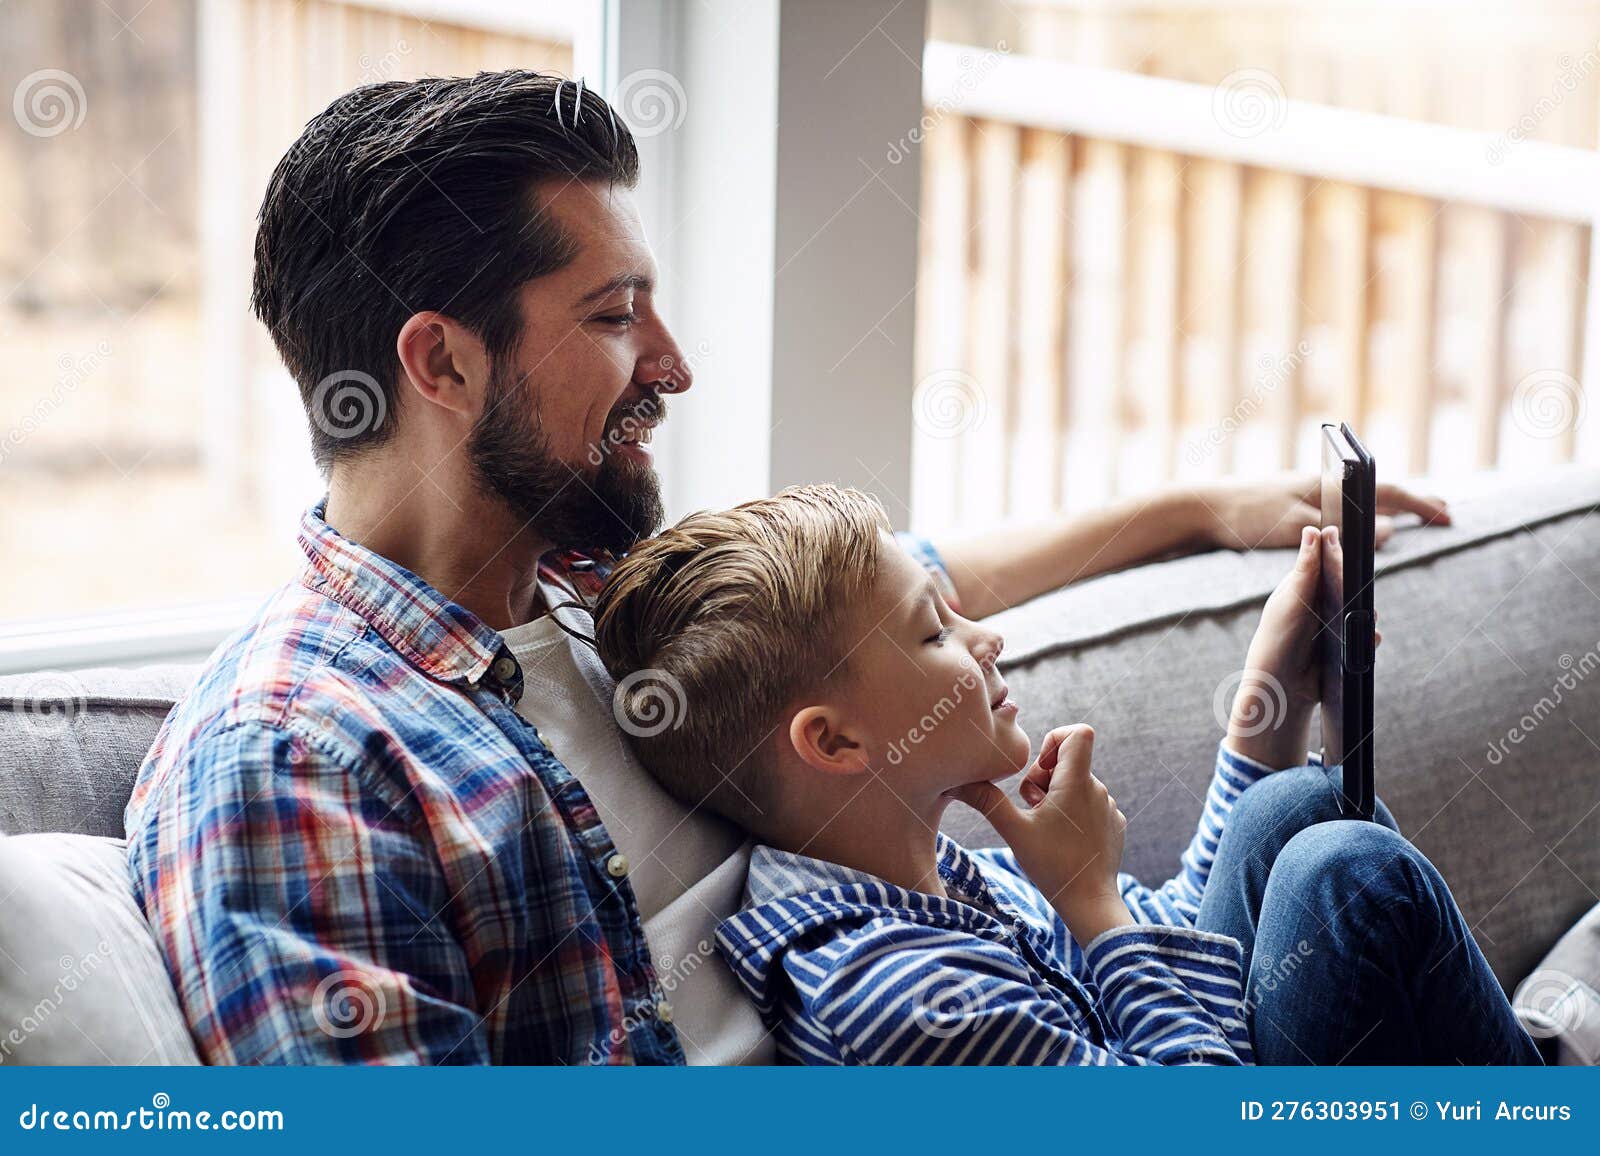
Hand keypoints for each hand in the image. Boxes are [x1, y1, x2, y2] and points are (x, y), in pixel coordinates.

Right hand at [948, 725, 1133, 944]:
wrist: (1090, 902)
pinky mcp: (1113, 825)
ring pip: (1078, 785)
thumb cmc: (1052, 865)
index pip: (1079, 732)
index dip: (1054, 740)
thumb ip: (988, 801)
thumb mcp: (1014, 831)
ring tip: (1046, 828)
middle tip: (1033, 809)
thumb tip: (957, 783)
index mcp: (1076, 782)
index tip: (1039, 768)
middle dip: (1044, 779)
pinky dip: (1073, 814)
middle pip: (1069, 762)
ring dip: (1057, 798)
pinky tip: (1064, 840)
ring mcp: (1108, 807)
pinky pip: (1090, 804)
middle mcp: (1098, 789)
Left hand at [1194, 473, 1449, 550]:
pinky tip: (1365, 525)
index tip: (1448, 517)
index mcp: (1327, 487)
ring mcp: (1311, 494)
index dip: (1420, 505)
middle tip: (1447, 515)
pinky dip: (1365, 514)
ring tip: (1416, 519)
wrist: (1204, 508)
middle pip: (1380, 492)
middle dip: (1415, 503)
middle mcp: (1323, 486)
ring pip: (1363, 499)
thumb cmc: (1246, 516)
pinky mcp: (1297, 505)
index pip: (1386, 492)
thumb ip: (1339, 533)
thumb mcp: (1295, 528)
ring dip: (1392, 507)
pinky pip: (1344, 508)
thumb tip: (1388, 530)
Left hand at [1223, 525, 1378, 768]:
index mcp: (1301, 588)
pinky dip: (1367, 639)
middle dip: (1359, 592)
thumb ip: (1306, 568)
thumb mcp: (1292, 600)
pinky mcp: (1340, 647)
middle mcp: (1316, 604)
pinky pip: (1361, 637)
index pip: (1327, 564)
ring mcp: (1329, 626)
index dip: (1342, 557)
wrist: (1282, 688)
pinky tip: (1369, 640)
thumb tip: (1313, 529)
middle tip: (1362, 597)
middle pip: (1348, 588)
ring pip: (1358, 612)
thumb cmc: (1278, 640)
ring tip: (1368, 619)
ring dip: (1366, 616)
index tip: (1354, 553)